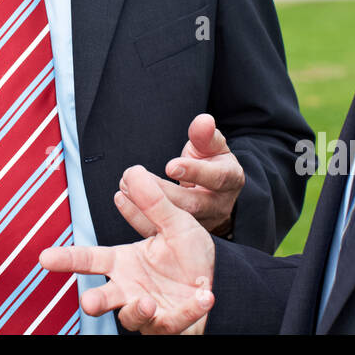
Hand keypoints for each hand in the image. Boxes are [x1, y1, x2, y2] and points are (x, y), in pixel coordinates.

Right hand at [41, 165, 214, 333]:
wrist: (218, 280)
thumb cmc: (188, 255)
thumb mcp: (176, 223)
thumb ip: (154, 203)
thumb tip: (133, 171)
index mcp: (124, 263)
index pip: (90, 260)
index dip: (67, 258)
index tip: (44, 257)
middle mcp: (130, 289)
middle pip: (103, 298)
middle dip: (95, 301)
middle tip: (89, 303)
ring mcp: (148, 310)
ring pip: (132, 317)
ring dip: (138, 310)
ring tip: (147, 301)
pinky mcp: (170, 324)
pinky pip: (173, 320)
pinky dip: (188, 310)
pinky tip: (204, 297)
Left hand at [117, 113, 244, 237]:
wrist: (212, 190)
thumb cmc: (210, 161)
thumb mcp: (211, 145)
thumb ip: (205, 135)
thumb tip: (204, 120)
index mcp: (231, 180)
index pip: (217, 177)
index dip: (194, 171)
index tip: (169, 166)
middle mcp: (219, 205)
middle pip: (192, 204)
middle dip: (162, 192)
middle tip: (134, 177)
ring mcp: (203, 224)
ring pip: (176, 221)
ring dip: (146, 206)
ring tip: (124, 187)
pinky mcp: (184, 234)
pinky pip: (162, 230)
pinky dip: (140, 218)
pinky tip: (123, 201)